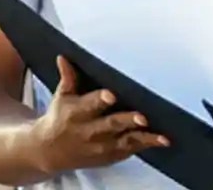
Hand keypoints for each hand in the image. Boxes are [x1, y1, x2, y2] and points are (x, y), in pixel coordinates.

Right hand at [30, 56, 168, 173]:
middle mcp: (89, 132)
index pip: (90, 105)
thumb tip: (63, 57)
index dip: (100, 100)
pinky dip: (145, 146)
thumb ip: (68, 78)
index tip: (111, 95)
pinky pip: (130, 151)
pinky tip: (162, 140)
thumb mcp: (61, 97)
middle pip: (111, 125)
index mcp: (77, 113)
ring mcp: (101, 146)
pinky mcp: (109, 156)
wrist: (50, 151)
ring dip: (144, 138)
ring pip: (125, 141)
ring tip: (162, 136)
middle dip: (127, 121)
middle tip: (142, 117)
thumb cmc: (60, 117)